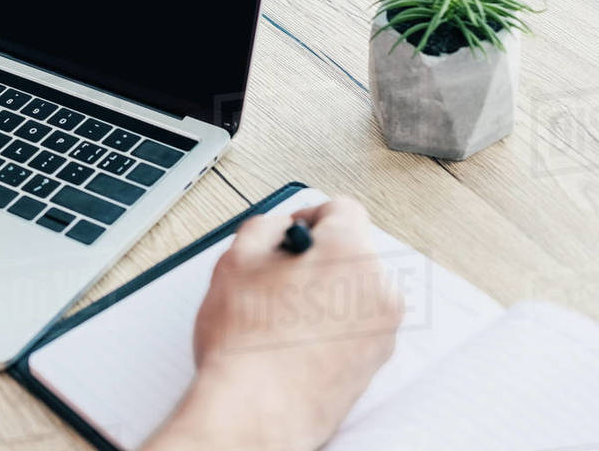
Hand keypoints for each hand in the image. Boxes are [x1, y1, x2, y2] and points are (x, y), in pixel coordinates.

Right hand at [143, 198, 402, 450]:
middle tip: (276, 277)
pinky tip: (295, 340)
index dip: (308, 215)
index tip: (290, 233)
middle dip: (316, 258)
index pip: (342, 209)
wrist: (257, 410)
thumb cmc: (246, 344)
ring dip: (325, 292)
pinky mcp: (376, 361)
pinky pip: (357, 324)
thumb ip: (264, 226)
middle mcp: (378, 286)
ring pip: (354, 289)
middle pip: (351, 250)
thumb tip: (279, 228)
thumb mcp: (236, 259)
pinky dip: (333, 326)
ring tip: (282, 316)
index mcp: (349, 251)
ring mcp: (382, 327)